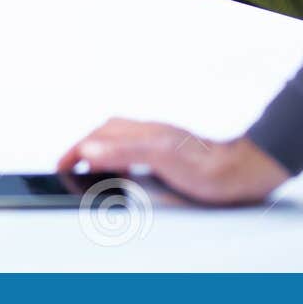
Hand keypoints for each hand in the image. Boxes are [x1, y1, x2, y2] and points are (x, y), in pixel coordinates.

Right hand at [57, 119, 290, 204]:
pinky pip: (135, 151)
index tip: (62, 164)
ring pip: (121, 141)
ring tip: (91, 167)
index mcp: (141, 132)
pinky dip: (120, 159)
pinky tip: (127, 171)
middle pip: (106, 134)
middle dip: (85, 147)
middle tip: (71, 164)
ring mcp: (160, 142)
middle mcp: (149, 133)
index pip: (98, 137)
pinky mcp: (170, 154)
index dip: (76, 149)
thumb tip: (90, 149)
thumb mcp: (161, 157)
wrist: (240, 172)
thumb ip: (125, 150)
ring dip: (101, 151)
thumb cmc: (206, 166)